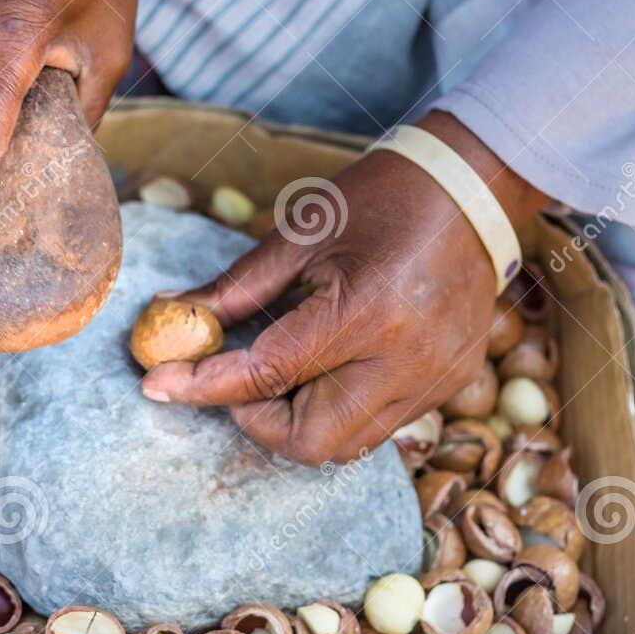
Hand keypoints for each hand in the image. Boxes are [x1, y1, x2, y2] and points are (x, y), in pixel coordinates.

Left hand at [142, 113, 545, 465]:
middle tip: (238, 378)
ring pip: (346, 445)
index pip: (267, 375)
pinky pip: (379, 425)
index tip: (157, 386)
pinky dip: (339, 408)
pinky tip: (332, 363)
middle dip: (258, 420)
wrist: (477, 188)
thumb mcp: (303, 231)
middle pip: (310, 441)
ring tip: (288, 366)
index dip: (204, 385)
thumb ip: (239, 288)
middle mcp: (405, 361)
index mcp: (366, 313)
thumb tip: (174, 316)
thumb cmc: (384, 197)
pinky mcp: (448, 385)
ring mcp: (433, 379)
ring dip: (299, 419)